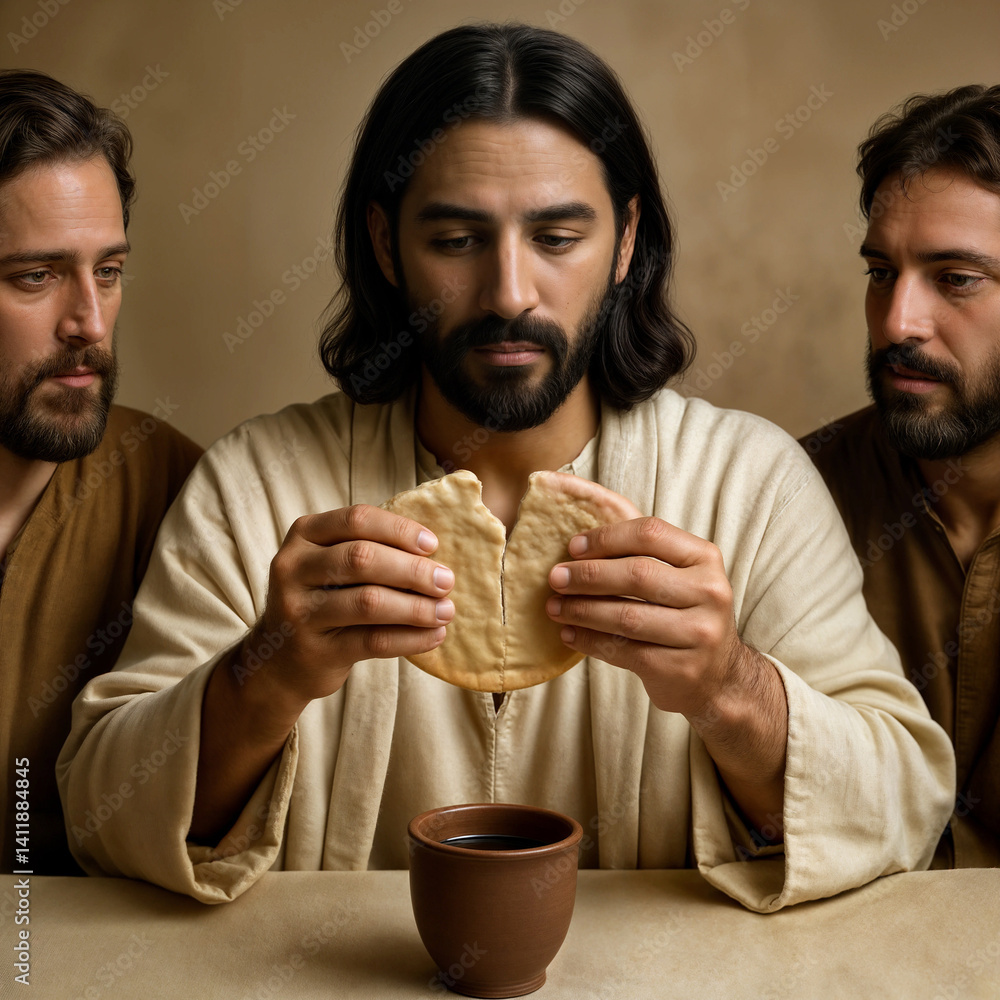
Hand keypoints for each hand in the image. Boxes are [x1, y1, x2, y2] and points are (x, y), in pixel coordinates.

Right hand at [246, 504, 454, 711]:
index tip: (433, 545)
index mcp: (304, 534)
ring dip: (416, 607)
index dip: (399, 530)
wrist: (278, 660)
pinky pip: (372, 641)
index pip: (357, 520)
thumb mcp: (330, 565)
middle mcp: (293, 568)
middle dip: (413, 569)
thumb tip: (434, 554)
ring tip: (446, 611)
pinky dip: (410, 638)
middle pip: (362, 558)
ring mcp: (300, 610)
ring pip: (369, 602)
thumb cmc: (322, 600)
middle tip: (447, 581)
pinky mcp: (314, 649)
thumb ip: (369, 549)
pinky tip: (434, 636)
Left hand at [545, 510, 786, 830]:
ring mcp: (699, 633)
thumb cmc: (684, 613)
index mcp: (705, 557)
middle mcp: (710, 592)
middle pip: (637, 575)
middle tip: (555, 578)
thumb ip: (641, 554)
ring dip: (582, 611)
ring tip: (554, 608)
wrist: (718, 675)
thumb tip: (577, 542)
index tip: (572, 547)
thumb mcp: (678, 575)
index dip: (606, 538)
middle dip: (588, 575)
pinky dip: (590, 642)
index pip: (650, 534)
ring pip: (627, 617)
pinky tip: (570, 635)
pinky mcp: (681, 668)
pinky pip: (625, 651)